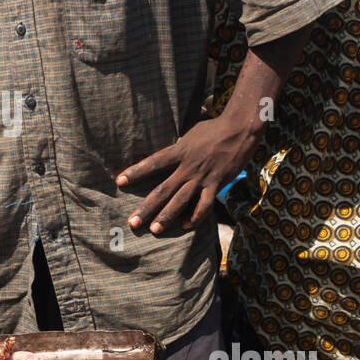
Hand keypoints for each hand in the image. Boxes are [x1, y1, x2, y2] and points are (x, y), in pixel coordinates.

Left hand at [116, 117, 257, 234]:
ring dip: (167, 217)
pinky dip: (195, 217)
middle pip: (163, 190)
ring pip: (181, 201)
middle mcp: (188, 166)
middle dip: (147, 208)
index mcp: (179, 151)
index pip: (153, 163)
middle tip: (133, 222)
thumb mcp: (190, 135)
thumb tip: (169, 154)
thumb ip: (179, 148)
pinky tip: (185, 226)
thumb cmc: (214, 129)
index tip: (119, 182)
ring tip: (155, 230)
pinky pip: (204, 205)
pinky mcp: (216, 184)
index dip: (136, 172)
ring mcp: (202, 177)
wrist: (240, 129)